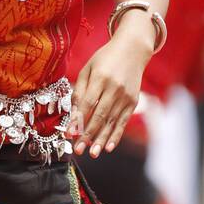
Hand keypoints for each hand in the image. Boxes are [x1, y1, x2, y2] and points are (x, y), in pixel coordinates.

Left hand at [71, 25, 152, 157]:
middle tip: (78, 150)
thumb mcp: (88, 68)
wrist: (132, 49)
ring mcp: (126, 96)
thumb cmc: (105, 58)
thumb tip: (73, 113)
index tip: (69, 134)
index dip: (78, 120)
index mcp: (100, 77)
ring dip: (101, 139)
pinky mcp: (133, 101)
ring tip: (92, 153)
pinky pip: (123, 121)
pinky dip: (116, 135)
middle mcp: (114, 88)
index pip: (87, 103)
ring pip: (112, 121)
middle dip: (88, 135)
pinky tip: (109, 147)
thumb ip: (80, 90)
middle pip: (99, 115)